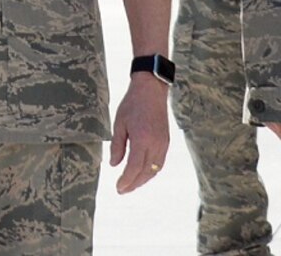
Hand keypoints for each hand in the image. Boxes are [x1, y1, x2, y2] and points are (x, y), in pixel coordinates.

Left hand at [109, 74, 170, 192]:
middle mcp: (155, 144)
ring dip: (143, 180)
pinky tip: (142, 173)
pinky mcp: (166, 141)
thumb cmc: (132, 104)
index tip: (118, 188)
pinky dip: (151, 171)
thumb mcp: (119, 123)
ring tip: (131, 184)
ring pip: (155, 169)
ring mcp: (163, 143)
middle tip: (122, 190)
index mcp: (142, 139)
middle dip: (134, 184)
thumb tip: (114, 164)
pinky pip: (160, 162)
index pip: (135, 167)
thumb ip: (117, 145)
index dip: (127, 180)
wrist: (151, 89)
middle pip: (146, 172)